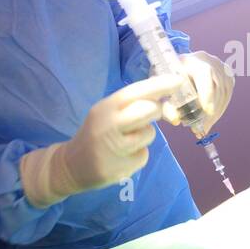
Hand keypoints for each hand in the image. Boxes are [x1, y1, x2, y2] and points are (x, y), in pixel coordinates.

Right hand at [19, 73, 184, 206]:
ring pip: (150, 134)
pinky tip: (123, 156)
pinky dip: (138, 154)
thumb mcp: (106, 113)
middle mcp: (110, 125)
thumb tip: (162, 97)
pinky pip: (144, 155)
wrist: (71, 166)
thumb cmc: (95, 134)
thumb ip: (130, 105)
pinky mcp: (122, 168)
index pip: (136, 91)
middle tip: (152, 114)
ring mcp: (115, 148)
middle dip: (157, 111)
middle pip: (149, 110)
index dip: (160, 85)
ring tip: (128, 140)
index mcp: (106, 107)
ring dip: (145, 135)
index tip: (178, 80)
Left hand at [163, 51, 234, 136]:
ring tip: (203, 127)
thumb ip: (166, 105)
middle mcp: (209, 60)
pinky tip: (210, 120)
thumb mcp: (161, 89)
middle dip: (209, 110)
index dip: (207, 92)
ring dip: (214, 114)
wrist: (177, 66)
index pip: (205, 73)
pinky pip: (226, 96)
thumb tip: (176, 120)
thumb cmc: (168, 79)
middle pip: (216, 86)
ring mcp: (221, 68)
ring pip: (223, 93)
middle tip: (199, 128)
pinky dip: (219, 110)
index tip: (207, 111)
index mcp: (191, 60)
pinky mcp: (228, 77)